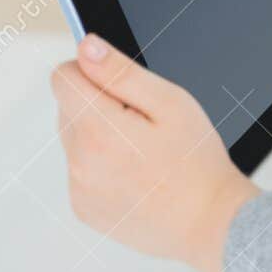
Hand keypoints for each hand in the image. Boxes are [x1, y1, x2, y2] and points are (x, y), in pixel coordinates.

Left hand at [51, 36, 258, 271]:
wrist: (209, 223)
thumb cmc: (197, 162)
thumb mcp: (170, 103)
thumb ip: (121, 72)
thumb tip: (86, 48)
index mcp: (99, 130)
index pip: (62, 78)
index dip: (91, 71)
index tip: (120, 85)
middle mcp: (80, 162)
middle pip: (67, 108)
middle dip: (99, 105)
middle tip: (143, 124)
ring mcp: (79, 189)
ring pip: (74, 139)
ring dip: (99, 135)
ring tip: (142, 152)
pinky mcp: (84, 208)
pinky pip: (81, 171)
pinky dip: (101, 166)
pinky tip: (136, 174)